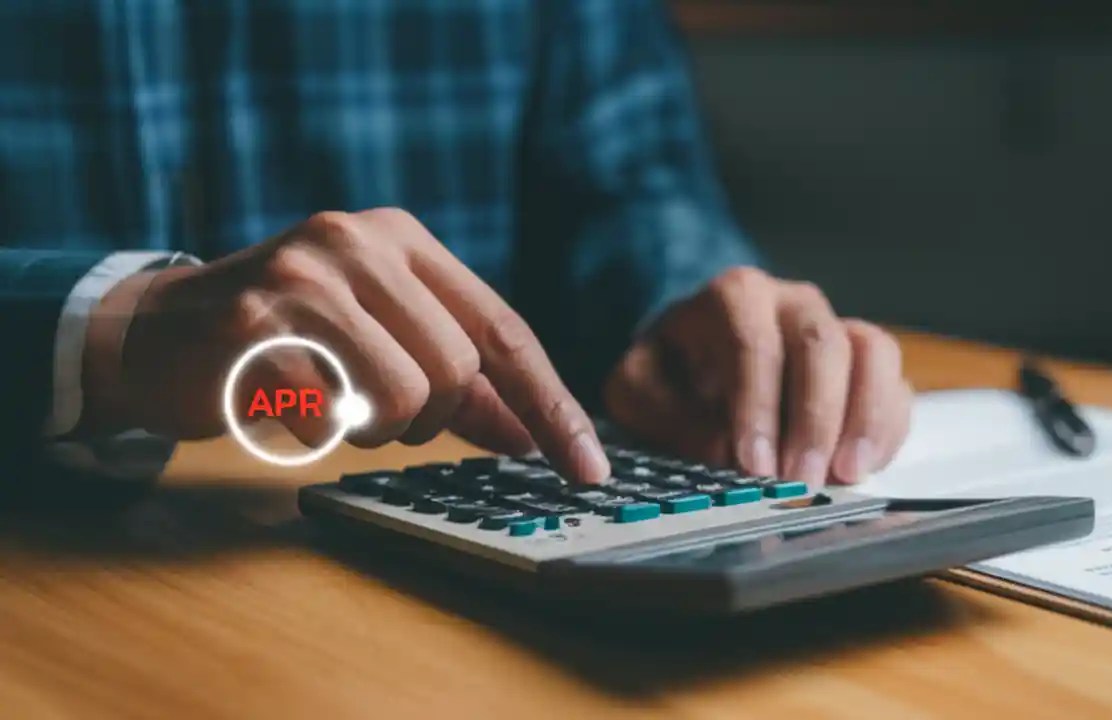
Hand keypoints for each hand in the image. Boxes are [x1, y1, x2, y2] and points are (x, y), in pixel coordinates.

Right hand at [82, 208, 610, 483]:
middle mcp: (359, 243)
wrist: (156, 332)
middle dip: (428, 421)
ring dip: (374, 429)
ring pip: (405, 396)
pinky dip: (320, 430)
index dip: (551, 407)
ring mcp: (305, 276)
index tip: (588, 467)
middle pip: (457, 372)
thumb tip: (530, 434)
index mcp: (402, 240)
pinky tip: (285, 400)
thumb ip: (459, 384)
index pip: (505, 332)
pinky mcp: (256, 322)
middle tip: (378, 412)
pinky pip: (334, 414)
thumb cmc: (287, 340)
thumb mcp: (381, 343)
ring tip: (329, 401)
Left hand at [604, 267, 911, 484]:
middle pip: (821, 343)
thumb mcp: (640, 389)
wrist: (696, 361)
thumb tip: (721, 451)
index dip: (757, 404)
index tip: (753, 463)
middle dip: (815, 417)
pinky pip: (895, 385)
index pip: (753, 341)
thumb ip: (665, 413)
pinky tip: (862, 468)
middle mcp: (792, 303)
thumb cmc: (670, 373)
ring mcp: (836, 328)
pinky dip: (887, 429)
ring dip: (865, 418)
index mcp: (734, 297)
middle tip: (799, 479)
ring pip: (873, 353)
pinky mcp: (865, 364)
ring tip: (846, 474)